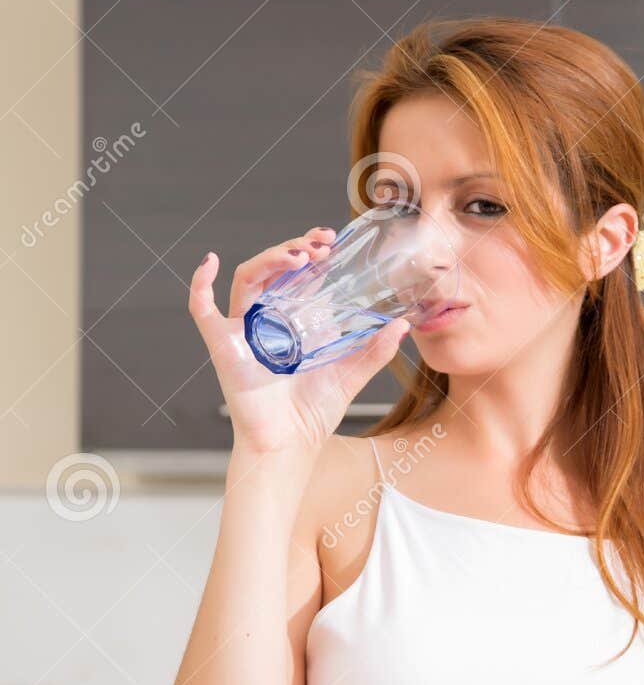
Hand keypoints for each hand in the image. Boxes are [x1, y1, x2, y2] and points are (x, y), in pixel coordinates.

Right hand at [188, 226, 409, 455]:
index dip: (311, 253)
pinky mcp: (222, 345)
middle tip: (321, 243)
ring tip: (300, 254)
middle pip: (273, 269)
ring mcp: (243, 330)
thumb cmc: (313, 413)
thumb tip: (402, 324)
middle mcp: (267, 320)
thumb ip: (376, 349)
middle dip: (295, 248)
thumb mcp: (351, 373)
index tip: (332, 241)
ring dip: (271, 258)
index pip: (297, 274)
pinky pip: (203, 309)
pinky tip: (209, 262)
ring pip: (248, 278)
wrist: (291, 443)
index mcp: (293, 321)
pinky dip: (200, 284)